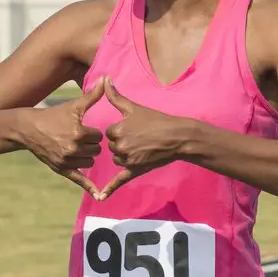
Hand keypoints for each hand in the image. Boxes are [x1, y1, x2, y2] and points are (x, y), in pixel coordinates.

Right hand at [19, 78, 105, 195]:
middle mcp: (73, 149)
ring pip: (90, 162)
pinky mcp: (61, 169)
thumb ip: (92, 96)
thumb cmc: (52, 115)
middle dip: (91, 144)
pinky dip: (90, 188)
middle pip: (96, 150)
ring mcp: (67, 161)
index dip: (93, 132)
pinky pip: (80, 180)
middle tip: (79, 137)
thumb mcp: (72, 105)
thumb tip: (105, 79)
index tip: (83, 128)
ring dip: (87, 156)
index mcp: (78, 133)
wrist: (28, 129)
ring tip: (76, 147)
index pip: (98, 137)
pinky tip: (100, 196)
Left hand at [98, 79, 188, 199]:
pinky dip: (108, 190)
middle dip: (123, 143)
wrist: (178, 137)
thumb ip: (116, 96)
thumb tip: (105, 79)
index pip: (109, 133)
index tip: (134, 128)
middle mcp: (120, 146)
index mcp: (117, 130)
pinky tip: (100, 197)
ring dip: (125, 155)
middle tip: (140, 138)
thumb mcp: (135, 107)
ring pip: (117, 159)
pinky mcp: (134, 171)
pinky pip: (118, 181)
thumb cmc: (157, 120)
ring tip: (143, 147)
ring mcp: (127, 160)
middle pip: (112, 147)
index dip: (120, 131)